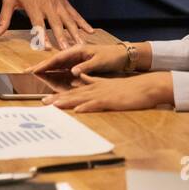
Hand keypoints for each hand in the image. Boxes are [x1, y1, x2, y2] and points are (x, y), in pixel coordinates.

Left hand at [0, 0, 92, 49]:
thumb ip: (4, 17)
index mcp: (34, 7)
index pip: (38, 25)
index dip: (42, 36)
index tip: (47, 48)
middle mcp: (48, 7)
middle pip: (56, 25)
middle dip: (63, 38)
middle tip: (68, 51)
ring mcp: (58, 5)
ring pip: (69, 21)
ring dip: (76, 33)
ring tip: (82, 44)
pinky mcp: (65, 3)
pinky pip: (75, 14)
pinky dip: (83, 23)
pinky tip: (90, 31)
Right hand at [28, 43, 127, 76]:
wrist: (123, 55)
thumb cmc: (112, 56)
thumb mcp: (99, 61)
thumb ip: (85, 66)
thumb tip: (72, 71)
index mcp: (78, 50)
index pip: (58, 58)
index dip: (45, 64)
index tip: (34, 69)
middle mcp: (75, 53)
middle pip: (54, 60)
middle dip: (40, 66)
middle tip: (27, 71)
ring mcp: (76, 58)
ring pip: (58, 65)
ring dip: (46, 69)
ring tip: (34, 73)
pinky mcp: (79, 64)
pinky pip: (64, 68)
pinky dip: (55, 71)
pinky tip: (49, 75)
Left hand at [41, 72, 173, 112]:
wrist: (145, 87)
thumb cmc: (128, 89)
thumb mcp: (107, 84)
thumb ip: (93, 81)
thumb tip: (80, 80)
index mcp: (94, 87)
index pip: (73, 91)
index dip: (59, 95)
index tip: (46, 99)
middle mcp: (96, 89)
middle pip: (73, 94)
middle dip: (57, 98)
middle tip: (42, 102)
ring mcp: (103, 94)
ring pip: (82, 98)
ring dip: (68, 101)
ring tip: (54, 105)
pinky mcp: (111, 100)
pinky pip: (97, 104)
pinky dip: (87, 106)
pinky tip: (78, 110)